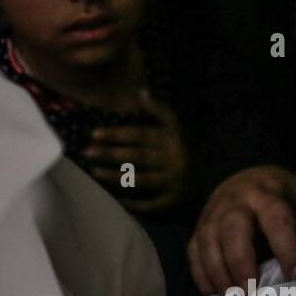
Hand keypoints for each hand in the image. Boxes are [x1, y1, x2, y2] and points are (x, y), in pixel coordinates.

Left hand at [85, 89, 189, 213]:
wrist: (207, 182)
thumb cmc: (183, 151)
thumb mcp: (177, 128)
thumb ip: (160, 110)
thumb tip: (142, 90)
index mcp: (173, 141)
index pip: (141, 135)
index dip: (117, 134)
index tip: (94, 134)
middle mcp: (174, 161)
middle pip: (138, 157)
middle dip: (111, 154)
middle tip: (87, 152)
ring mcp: (174, 183)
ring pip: (141, 180)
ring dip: (116, 177)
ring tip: (95, 172)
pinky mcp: (173, 202)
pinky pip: (150, 204)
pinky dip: (133, 203)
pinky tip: (115, 199)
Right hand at [187, 165, 295, 294]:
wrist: (245, 176)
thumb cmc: (281, 196)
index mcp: (268, 193)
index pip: (278, 219)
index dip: (288, 248)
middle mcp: (236, 201)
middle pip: (233, 230)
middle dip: (241, 264)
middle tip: (251, 295)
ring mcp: (212, 215)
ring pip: (208, 243)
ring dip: (219, 274)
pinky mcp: (198, 229)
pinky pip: (194, 253)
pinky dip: (202, 276)